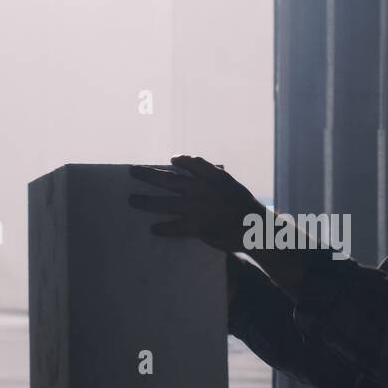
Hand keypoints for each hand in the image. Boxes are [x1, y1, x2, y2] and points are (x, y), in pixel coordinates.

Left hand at [128, 156, 266, 253]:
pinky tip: (153, 228)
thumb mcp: (231, 185)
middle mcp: (200, 189)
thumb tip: (193, 170)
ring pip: (164, 203)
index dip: (181, 160)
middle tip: (132, 171)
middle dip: (147, 174)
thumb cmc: (245, 207)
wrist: (256, 228)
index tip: (172, 159)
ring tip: (132, 200)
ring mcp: (196, 208)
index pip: (192, 163)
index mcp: (212, 177)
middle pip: (167, 179)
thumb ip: (213, 177)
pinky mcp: (196, 227)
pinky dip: (163, 228)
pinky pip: (174, 227)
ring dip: (146, 201)